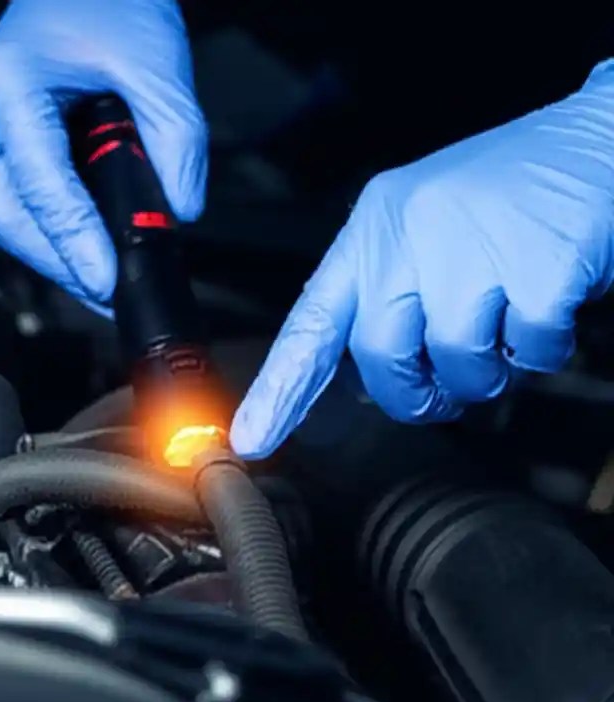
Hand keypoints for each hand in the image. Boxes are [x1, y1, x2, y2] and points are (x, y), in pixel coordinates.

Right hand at [0, 0, 207, 310]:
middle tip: (107, 291)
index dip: (73, 240)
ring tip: (100, 278)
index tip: (106, 279)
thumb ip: (176, 141)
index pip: (39, 183)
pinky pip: (9, 198)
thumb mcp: (159, 66)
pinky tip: (82, 248)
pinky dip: (47, 229)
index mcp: (8, 84)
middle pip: (4, 213)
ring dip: (51, 253)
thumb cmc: (110, 3)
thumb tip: (177, 213)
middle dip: (57, 260)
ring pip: (1, 214)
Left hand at [231, 60, 613, 459]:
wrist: (602, 136)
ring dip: (488, 370)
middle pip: (380, 354)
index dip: (280, 385)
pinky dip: (545, 348)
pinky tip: (553, 306)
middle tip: (446, 391)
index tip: (251, 438)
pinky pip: (528, 350)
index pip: (312, 318)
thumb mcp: (429, 224)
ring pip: (455, 359)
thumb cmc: (517, 191)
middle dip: (416, 391)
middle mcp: (410, 229)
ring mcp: (473, 242)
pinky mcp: (538, 262)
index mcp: (375, 223)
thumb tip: (373, 379)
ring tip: (509, 331)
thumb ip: (393, 291)